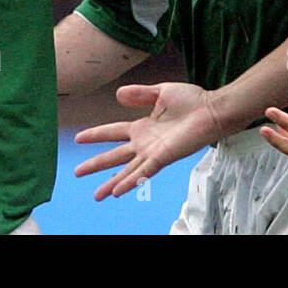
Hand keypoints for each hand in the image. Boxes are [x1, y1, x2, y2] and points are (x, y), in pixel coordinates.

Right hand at [73, 81, 222, 199]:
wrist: (211, 109)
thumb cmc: (192, 100)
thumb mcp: (161, 91)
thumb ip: (140, 94)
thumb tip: (117, 93)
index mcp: (143, 126)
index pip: (114, 132)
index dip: (96, 134)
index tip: (78, 138)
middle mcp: (145, 142)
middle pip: (115, 156)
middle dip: (96, 165)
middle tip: (77, 173)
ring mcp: (153, 152)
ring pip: (126, 170)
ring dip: (111, 183)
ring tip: (96, 195)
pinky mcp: (163, 157)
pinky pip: (142, 172)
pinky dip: (129, 182)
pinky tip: (117, 192)